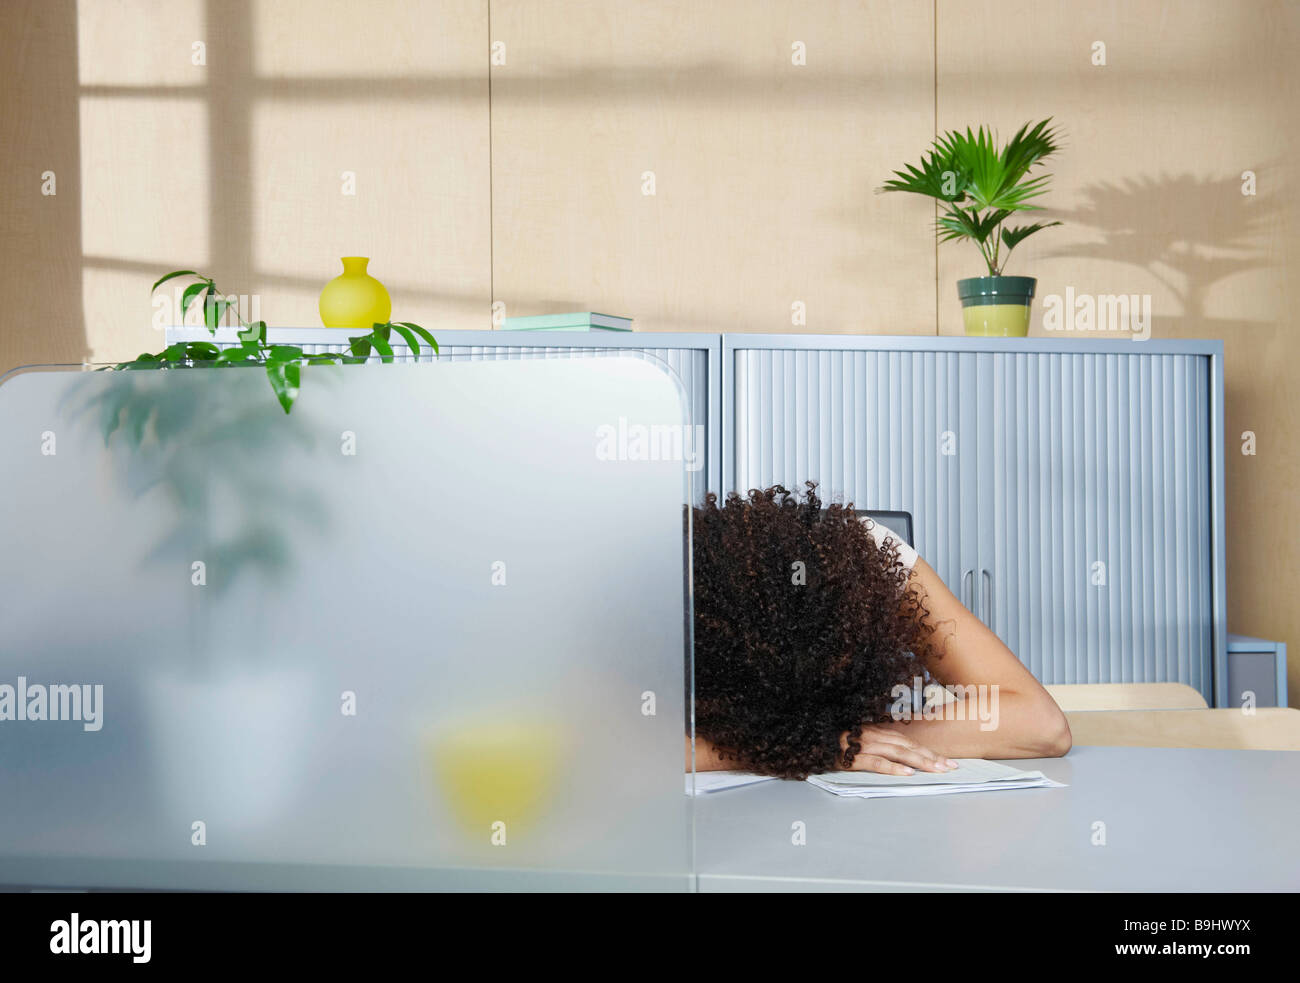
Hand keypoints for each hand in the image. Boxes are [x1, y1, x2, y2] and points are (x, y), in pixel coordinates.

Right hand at [840, 724, 958, 775]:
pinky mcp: (851, 757)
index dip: (929, 751)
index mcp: (877, 731)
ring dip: (919, 762)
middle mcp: (873, 735)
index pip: (909, 742)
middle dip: (932, 757)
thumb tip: (899, 754)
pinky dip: (892, 768)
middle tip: (951, 767)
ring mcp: (862, 745)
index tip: (946, 761)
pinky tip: (906, 774)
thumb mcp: (858, 738)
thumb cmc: (833, 741)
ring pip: (898, 753)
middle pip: (908, 747)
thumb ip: (878, 742)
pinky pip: (876, 763)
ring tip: (936, 770)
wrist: (808, 739)